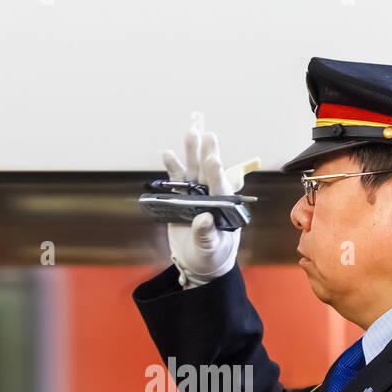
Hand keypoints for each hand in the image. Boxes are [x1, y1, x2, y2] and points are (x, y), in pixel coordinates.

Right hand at [162, 128, 240, 288]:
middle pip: (209, 170)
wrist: (199, 261)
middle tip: (208, 133)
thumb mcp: (211, 249)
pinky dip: (172, 167)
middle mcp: (212, 195)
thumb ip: (207, 235)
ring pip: (194, 169)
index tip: (213, 160)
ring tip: (192, 130)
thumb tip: (203, 219)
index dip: (217, 174)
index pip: (221, 188)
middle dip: (208, 151)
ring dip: (192, 150)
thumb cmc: (212, 255)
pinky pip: (177, 180)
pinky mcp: (182, 197)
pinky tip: (167, 153)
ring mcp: (197, 194)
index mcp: (225, 206)